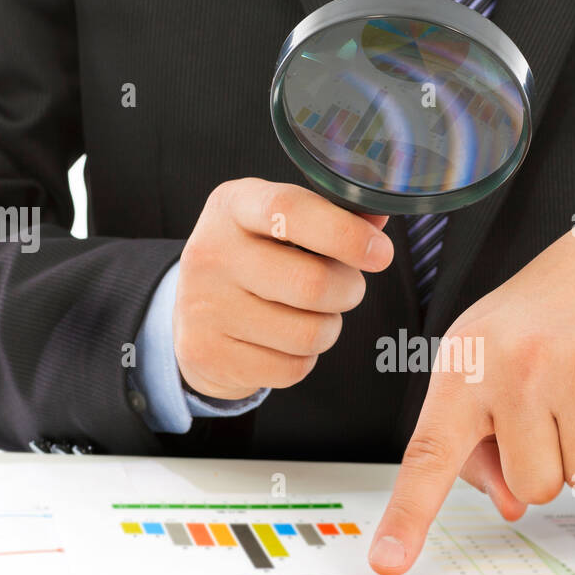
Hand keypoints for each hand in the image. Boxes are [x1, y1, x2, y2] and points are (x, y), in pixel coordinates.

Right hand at [174, 178, 392, 399]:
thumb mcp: (281, 224)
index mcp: (233, 206)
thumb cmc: (255, 259)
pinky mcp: (207, 354)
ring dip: (328, 328)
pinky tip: (284, 342)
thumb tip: (379, 217)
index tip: (380, 253)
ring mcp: (204, 306)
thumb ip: (333, 216)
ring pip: (308, 334)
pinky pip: (291, 368)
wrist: (194, 313)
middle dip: (349, 291)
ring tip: (311, 315)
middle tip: (345, 288)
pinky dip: (303, 360)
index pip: (289, 211)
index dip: (344, 233)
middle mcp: (211, 253)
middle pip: (312, 284)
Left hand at [367, 193, 574, 574]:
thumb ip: (485, 444)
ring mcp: (572, 366)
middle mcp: (510, 365)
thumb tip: (511, 506)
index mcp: (462, 366)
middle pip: (533, 487)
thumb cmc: (549, 318)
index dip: (408, 515)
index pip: (429, 454)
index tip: (386, 560)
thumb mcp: (493, 364)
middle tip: (560, 403)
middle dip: (553, 460)